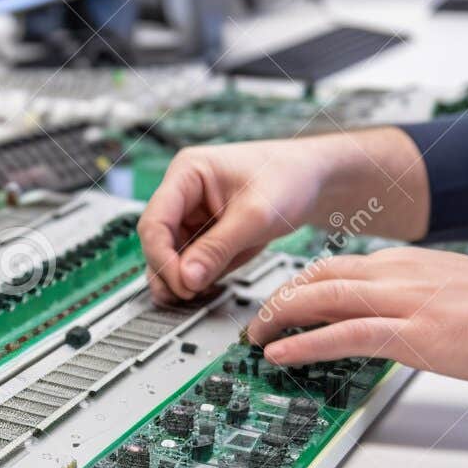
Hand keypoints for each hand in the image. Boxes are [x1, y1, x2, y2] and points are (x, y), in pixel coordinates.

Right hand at [138, 141, 318, 303]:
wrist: (313, 178)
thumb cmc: (289, 178)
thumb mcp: (255, 216)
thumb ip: (218, 249)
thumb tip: (186, 280)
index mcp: (187, 173)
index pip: (155, 221)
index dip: (162, 257)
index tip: (181, 283)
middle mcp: (183, 193)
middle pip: (157, 241)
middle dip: (170, 270)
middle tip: (189, 294)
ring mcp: (192, 214)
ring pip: (169, 254)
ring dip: (179, 278)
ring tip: (196, 295)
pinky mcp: (203, 233)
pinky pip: (189, 260)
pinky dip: (195, 278)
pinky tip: (206, 288)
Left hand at [246, 248, 467, 387]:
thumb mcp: (445, 290)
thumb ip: (409, 295)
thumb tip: (384, 314)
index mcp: (404, 263)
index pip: (334, 266)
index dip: (297, 284)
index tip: (279, 301)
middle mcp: (397, 275)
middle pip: (317, 278)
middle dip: (277, 300)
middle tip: (256, 322)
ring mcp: (403, 303)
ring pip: (322, 300)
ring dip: (280, 319)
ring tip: (256, 339)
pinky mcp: (413, 334)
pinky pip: (344, 334)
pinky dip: (305, 344)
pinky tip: (281, 354)